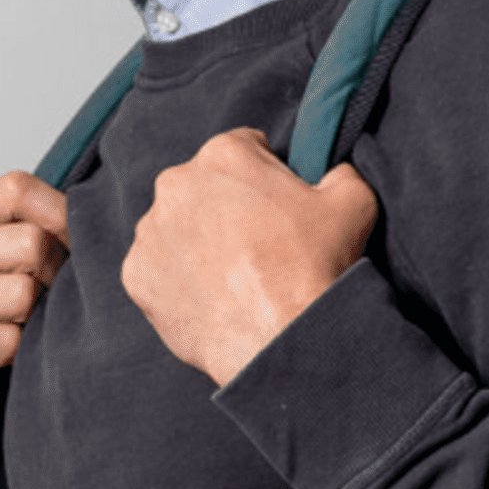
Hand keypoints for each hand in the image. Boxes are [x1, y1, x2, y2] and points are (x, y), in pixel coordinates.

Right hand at [0, 171, 69, 449]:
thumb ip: (23, 227)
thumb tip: (96, 220)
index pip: (17, 189)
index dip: (60, 215)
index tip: (70, 244)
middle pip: (32, 243)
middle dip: (53, 273)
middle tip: (44, 294)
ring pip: (24, 294)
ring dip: (36, 315)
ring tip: (18, 321)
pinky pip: (10, 341)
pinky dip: (18, 349)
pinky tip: (1, 348)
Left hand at [121, 128, 377, 386]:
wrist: (282, 340)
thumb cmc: (314, 267)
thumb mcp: (352, 202)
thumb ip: (340, 172)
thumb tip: (332, 173)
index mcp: (224, 154)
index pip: (244, 148)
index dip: (267, 176)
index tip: (278, 206)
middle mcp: (176, 184)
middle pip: (204, 186)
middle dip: (227, 207)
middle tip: (259, 244)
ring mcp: (150, 232)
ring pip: (177, 227)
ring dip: (199, 242)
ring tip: (235, 276)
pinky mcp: (136, 275)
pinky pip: (158, 269)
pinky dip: (179, 280)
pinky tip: (212, 297)